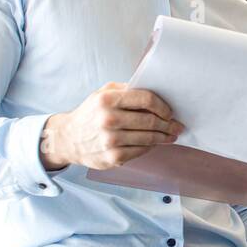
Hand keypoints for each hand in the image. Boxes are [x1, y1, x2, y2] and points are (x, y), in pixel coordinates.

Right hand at [41, 83, 183, 170]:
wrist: (69, 139)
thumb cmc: (90, 113)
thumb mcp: (102, 93)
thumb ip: (126, 89)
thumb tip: (155, 90)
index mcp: (107, 100)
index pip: (145, 99)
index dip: (163, 106)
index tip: (169, 111)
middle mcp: (108, 120)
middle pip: (150, 121)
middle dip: (168, 124)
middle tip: (177, 125)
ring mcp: (111, 140)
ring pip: (148, 138)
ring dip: (164, 137)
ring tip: (171, 135)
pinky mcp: (113, 157)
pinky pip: (140, 151)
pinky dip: (150, 146)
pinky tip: (155, 143)